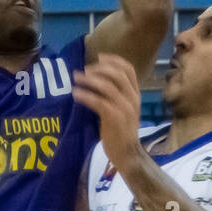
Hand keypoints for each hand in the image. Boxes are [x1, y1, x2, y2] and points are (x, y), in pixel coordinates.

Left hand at [72, 55, 142, 174]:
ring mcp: (125, 108)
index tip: (99, 57)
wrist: (127, 153)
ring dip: (89, 80)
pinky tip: (76, 93)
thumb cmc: (121, 132)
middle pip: (117, 74)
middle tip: (85, 70)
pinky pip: (98, 101)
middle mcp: (133, 99)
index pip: (129, 69)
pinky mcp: (114, 118)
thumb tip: (98, 79)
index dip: (113, 60)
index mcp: (136, 94)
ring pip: (107, 86)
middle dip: (99, 69)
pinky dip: (85, 95)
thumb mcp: (123, 109)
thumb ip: (117, 95)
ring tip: (76, 79)